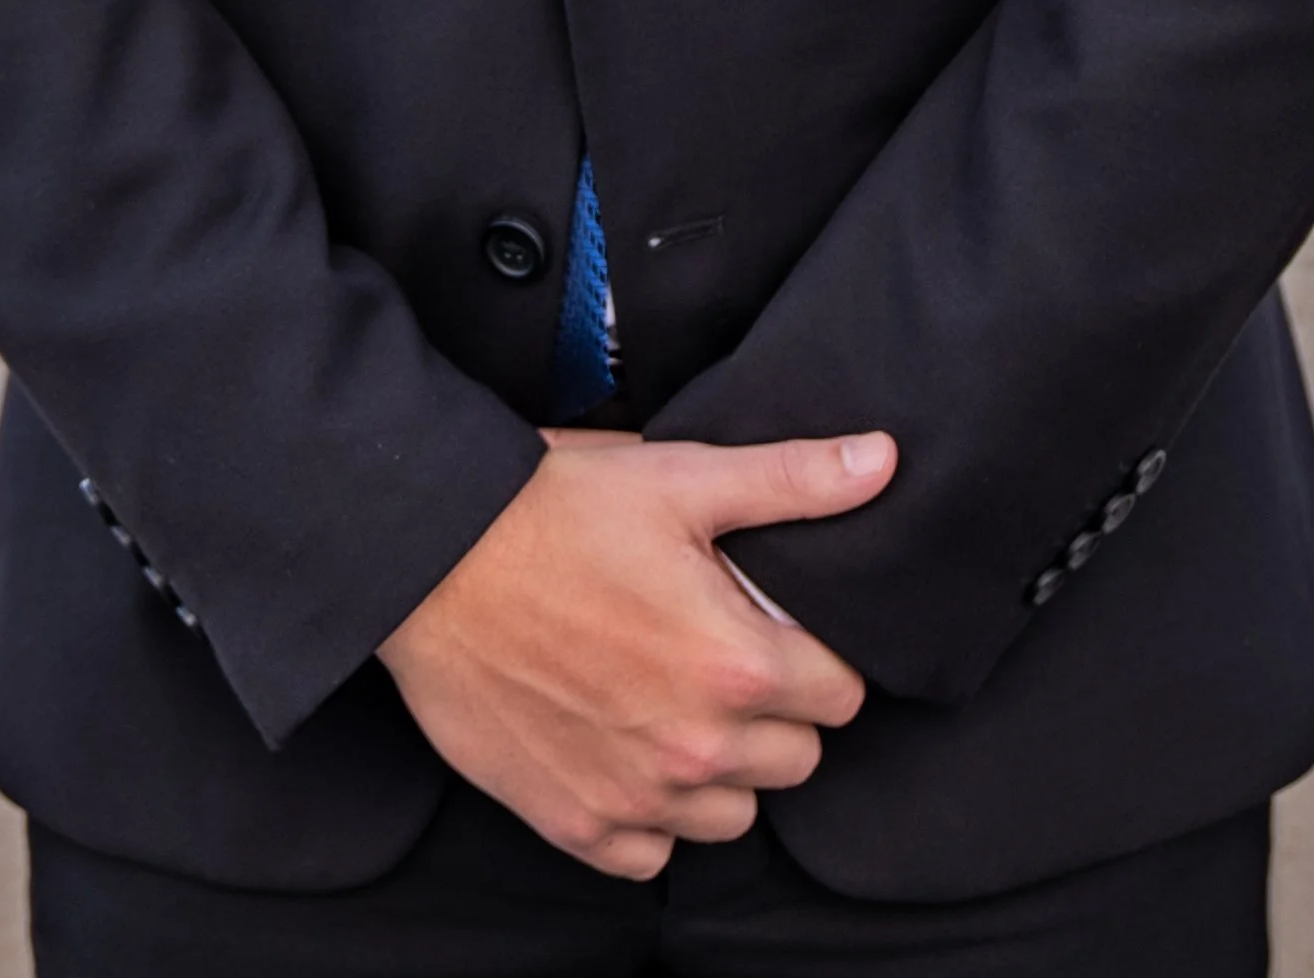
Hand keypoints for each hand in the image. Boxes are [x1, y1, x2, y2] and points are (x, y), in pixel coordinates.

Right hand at [377, 427, 895, 876]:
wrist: (430, 560)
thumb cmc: (556, 509)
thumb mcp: (682, 478)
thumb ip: (794, 480)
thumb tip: (883, 460)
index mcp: (738, 666)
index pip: (842, 695)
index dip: (816, 656)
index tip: (775, 627)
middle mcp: (697, 749)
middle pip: (795, 759)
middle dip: (775, 712)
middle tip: (722, 654)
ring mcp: (635, 795)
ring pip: (732, 816)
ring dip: (720, 770)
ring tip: (676, 700)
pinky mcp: (574, 822)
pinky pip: (652, 854)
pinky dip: (650, 814)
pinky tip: (625, 746)